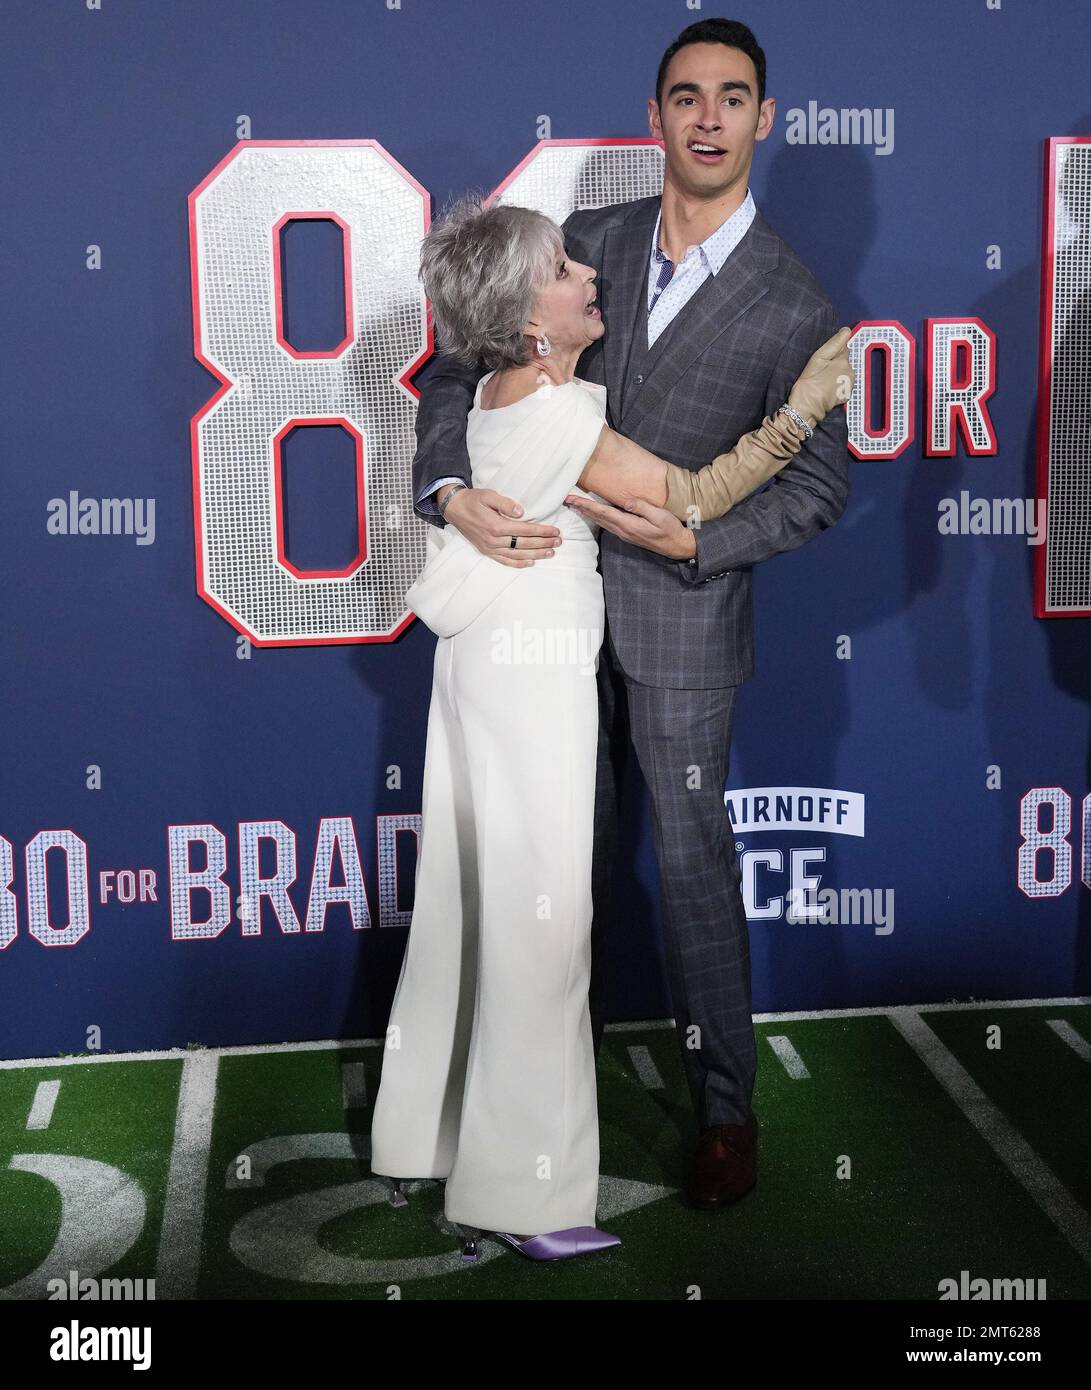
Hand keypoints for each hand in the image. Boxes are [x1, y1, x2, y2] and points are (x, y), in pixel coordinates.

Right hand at [442, 486, 559, 567]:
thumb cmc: (473, 500)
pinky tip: (531, 563)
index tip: (555, 531)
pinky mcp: (486, 551)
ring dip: (536, 555)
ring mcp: (490, 548)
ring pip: (517, 555)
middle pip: (524, 544)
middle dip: (543, 543)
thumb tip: (521, 512)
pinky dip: (518, 564)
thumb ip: (505, 503)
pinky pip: (504, 561)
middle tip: (558, 542)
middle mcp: (494, 540)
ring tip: (551, 553)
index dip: (542, 531)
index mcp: (496, 525)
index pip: (525, 530)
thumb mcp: (488, 495)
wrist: (454, 508)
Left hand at [564, 493, 696, 559]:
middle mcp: (623, 531)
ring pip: (601, 522)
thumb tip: (625, 501)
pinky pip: (608, 524)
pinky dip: (597, 517)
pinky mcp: (627, 534)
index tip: (574, 500)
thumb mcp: (659, 515)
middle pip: (598, 518)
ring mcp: (624, 534)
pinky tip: (593, 514)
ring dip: (587, 513)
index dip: (587, 505)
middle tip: (567, 500)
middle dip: (581, 508)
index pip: (603, 513)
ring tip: (575, 505)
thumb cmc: (670, 529)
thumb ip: (642, 507)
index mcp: (629, 524)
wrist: (676, 546)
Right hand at [786, 325, 854, 425]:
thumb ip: (834, 343)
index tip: (822, 360)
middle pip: (844, 362)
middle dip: (835, 364)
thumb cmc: (809, 381)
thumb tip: (846, 330)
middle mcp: (850, 372)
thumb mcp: (818, 358)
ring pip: (844, 373)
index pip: (843, 348)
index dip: (832, 353)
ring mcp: (850, 385)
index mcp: (844, 361)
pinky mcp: (846, 396)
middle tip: (820, 372)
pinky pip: (844, 385)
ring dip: (836, 375)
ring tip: (823, 381)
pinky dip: (837, 385)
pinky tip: (827, 389)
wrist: (807, 406)